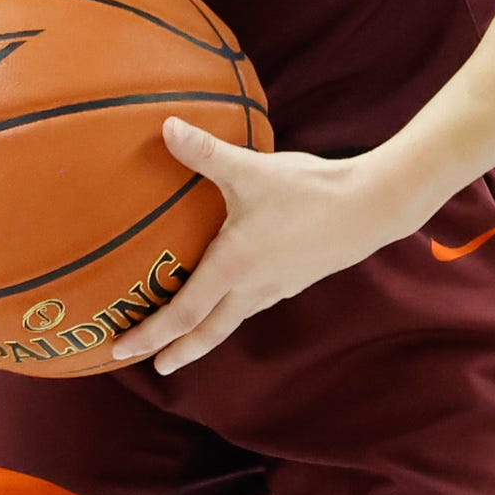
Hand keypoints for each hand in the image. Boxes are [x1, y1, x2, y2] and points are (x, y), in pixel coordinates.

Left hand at [118, 116, 420, 377]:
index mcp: (234, 267)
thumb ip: (206, 152)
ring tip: (185, 338)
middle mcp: (252, 287)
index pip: (183, 312)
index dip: (150, 334)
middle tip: (154, 367)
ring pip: (231, 321)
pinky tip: (230, 298)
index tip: (122, 349)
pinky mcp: (294, 279)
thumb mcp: (252, 170)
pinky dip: (230, 313)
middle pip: (207, 332)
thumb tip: (165, 127)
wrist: (372, 207)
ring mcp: (275, 287)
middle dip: (178, 351)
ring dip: (204, 334)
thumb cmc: (310, 191)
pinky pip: (251, 305)